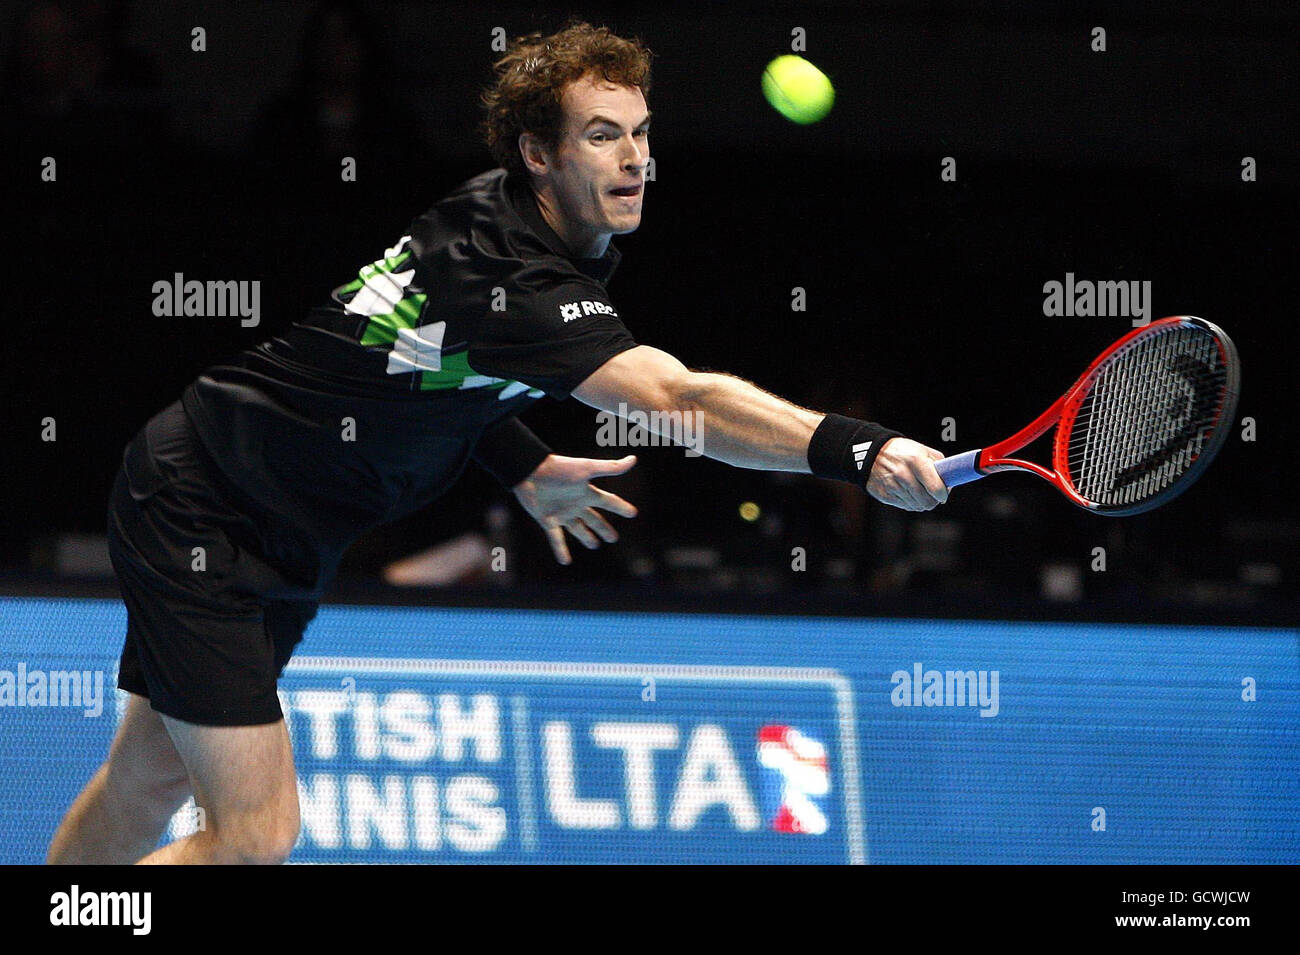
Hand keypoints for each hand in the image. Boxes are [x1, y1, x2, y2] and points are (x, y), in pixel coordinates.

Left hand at [512, 454, 638, 563]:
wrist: (530, 471)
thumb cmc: (560, 468)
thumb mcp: (587, 468)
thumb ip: (610, 467)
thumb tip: (633, 459)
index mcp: (586, 492)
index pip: (608, 502)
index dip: (620, 507)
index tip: (633, 513)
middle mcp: (575, 504)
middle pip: (594, 519)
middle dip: (603, 528)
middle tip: (613, 539)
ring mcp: (562, 513)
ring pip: (577, 529)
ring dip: (586, 537)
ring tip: (594, 546)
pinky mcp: (548, 520)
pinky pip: (556, 538)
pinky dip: (561, 550)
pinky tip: (565, 562)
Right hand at [866, 438, 949, 510]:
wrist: (872, 454)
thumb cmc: (901, 451)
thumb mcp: (922, 450)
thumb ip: (938, 464)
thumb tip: (948, 483)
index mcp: (916, 460)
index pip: (936, 488)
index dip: (943, 494)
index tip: (943, 493)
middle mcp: (904, 474)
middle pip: (928, 501)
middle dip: (934, 500)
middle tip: (933, 495)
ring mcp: (893, 487)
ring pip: (918, 506)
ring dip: (922, 502)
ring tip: (920, 492)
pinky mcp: (886, 495)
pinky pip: (906, 507)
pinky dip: (911, 503)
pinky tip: (909, 493)